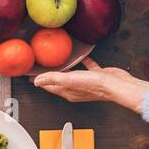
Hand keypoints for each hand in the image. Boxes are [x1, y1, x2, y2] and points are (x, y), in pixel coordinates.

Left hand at [33, 57, 148, 112]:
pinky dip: (83, 63)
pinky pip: (87, 68)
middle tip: (41, 68)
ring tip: (58, 62)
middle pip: (58, 81)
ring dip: (65, 70)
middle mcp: (76, 89)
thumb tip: (36, 81)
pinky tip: (82, 57)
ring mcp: (86, 83)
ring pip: (72, 75)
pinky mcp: (97, 76)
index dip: (39, 81)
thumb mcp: (70, 80)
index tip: (30, 76)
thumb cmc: (96, 85)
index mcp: (67, 92)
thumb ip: (53, 79)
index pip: (49, 86)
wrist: (118, 85)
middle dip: (49, 76)